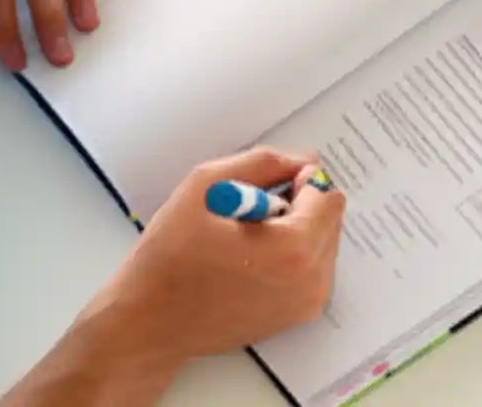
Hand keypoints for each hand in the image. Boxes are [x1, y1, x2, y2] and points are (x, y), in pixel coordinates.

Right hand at [90, 148, 346, 365]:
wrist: (151, 322)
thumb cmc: (170, 257)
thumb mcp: (206, 187)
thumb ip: (262, 163)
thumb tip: (302, 160)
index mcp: (294, 249)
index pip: (327, 194)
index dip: (296, 181)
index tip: (262, 189)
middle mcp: (311, 281)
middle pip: (330, 219)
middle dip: (298, 206)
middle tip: (248, 215)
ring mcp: (305, 305)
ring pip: (323, 244)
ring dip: (295, 231)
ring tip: (245, 241)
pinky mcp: (295, 317)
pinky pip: (312, 270)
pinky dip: (290, 257)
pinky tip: (248, 261)